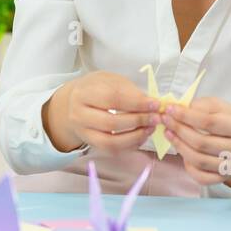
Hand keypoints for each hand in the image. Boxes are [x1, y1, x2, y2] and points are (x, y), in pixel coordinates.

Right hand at [45, 71, 159, 154]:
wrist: (74, 102)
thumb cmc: (97, 88)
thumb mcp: (111, 80)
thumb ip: (129, 90)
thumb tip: (151, 104)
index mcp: (84, 92)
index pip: (113, 98)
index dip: (137, 103)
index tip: (155, 104)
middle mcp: (79, 114)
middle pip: (111, 122)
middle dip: (138, 121)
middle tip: (156, 118)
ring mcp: (83, 132)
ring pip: (110, 142)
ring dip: (135, 137)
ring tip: (150, 128)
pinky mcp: (90, 144)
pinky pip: (111, 150)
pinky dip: (129, 146)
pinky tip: (141, 137)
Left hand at [161, 96, 230, 189]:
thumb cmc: (227, 122)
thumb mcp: (220, 107)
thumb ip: (202, 105)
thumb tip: (181, 109)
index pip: (210, 122)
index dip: (187, 116)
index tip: (170, 109)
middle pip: (202, 143)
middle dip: (179, 130)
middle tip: (165, 120)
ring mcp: (230, 167)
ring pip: (198, 160)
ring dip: (179, 146)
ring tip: (168, 133)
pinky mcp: (221, 178)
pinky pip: (200, 176)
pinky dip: (187, 165)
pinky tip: (182, 152)